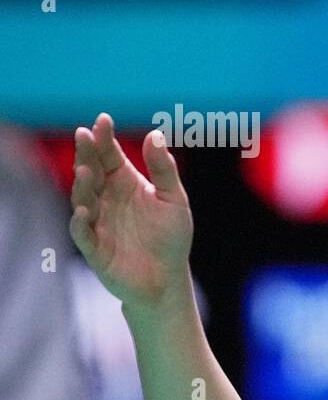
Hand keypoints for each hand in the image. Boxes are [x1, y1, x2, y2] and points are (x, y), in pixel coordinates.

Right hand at [68, 113, 194, 310]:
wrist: (168, 278)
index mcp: (125, 183)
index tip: (103, 120)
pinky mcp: (95, 248)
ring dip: (82, 185)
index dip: (104, 139)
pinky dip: (81, 221)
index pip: (109, 156)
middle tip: (85, 135)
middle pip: (92, 171)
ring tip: (86, 170)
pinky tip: (86, 210)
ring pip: (83, 198)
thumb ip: (164, 169)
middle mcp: (107, 198)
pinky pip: (83, 233)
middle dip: (87, 154)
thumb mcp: (173, 199)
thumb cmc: (170, 237)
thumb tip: (155, 134)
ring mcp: (98, 221)